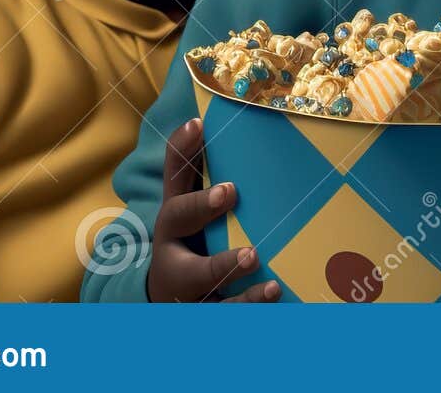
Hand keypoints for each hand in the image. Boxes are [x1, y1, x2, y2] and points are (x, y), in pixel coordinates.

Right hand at [146, 118, 279, 302]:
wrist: (163, 292)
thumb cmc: (182, 231)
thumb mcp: (178, 199)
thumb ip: (184, 162)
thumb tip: (197, 119)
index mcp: (171, 232)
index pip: (180, 216)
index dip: (201, 205)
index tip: (231, 190)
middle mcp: (178, 270)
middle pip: (192, 274)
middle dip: (220, 265)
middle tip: (252, 254)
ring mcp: (193, 301)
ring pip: (215, 308)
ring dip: (244, 298)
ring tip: (271, 284)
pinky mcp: (209, 320)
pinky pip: (230, 322)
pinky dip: (252, 315)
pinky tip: (277, 300)